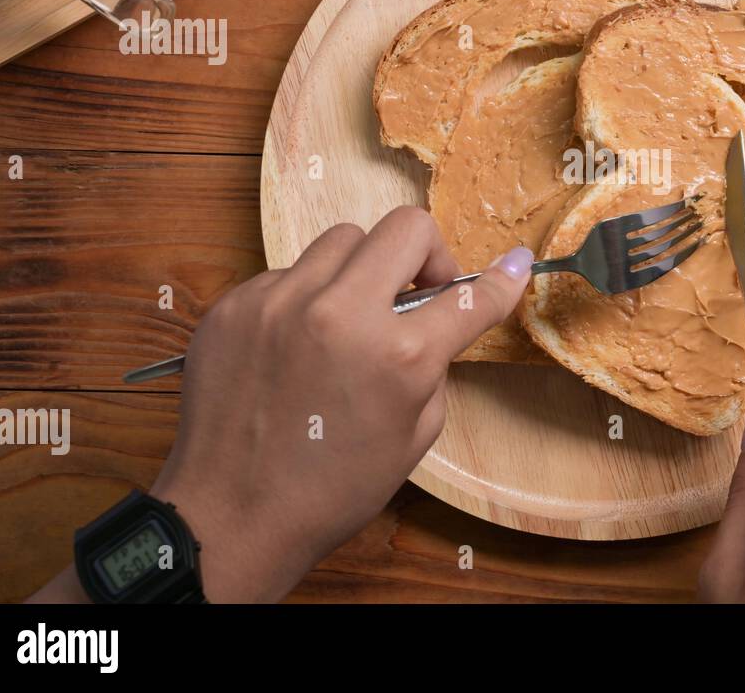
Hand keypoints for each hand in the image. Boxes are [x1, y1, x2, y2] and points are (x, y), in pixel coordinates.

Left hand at [148, 207, 532, 601]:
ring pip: (342, 241)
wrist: (231, 516)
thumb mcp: (415, 434)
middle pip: (405, 229)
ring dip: (361, 271)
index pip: (469, 297)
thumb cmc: (330, 488)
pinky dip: (306, 299)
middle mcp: (339, 314)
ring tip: (350, 319)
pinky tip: (297, 346)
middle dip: (425, 256)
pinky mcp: (236, 305)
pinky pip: (288, 274)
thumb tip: (446, 313)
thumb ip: (434, 362)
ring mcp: (279, 302)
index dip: (502, 281)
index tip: (514, 266)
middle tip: (417, 292)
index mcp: (398, 356)